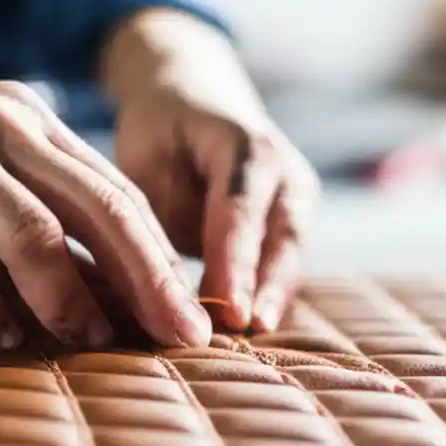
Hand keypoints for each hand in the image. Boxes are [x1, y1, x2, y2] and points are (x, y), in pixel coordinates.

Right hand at [0, 83, 210, 348]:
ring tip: (91, 341)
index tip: (193, 315)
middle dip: (150, 279)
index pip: (119, 195)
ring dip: (71, 296)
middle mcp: (2, 124)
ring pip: (37, 231)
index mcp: (31, 123)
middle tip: (182, 336)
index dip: (162, 258)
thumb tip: (111, 309)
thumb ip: (37, 234)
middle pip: (102, 208)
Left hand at [103, 9, 319, 332]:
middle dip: (267, 287)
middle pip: (284, 235)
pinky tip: (249, 331)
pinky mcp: (295, 226)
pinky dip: (268, 297)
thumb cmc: (163, 133)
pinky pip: (285, 266)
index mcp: (246, 145)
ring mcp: (298, 200)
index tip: (226, 308)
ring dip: (273, 299)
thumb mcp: (147, 158)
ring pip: (292, 256)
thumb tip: (156, 283)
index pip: (238, 209)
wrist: (200, 102)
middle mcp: (285, 172)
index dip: (234, 261)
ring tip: (251, 343)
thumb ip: (157, 213)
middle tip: (246, 328)